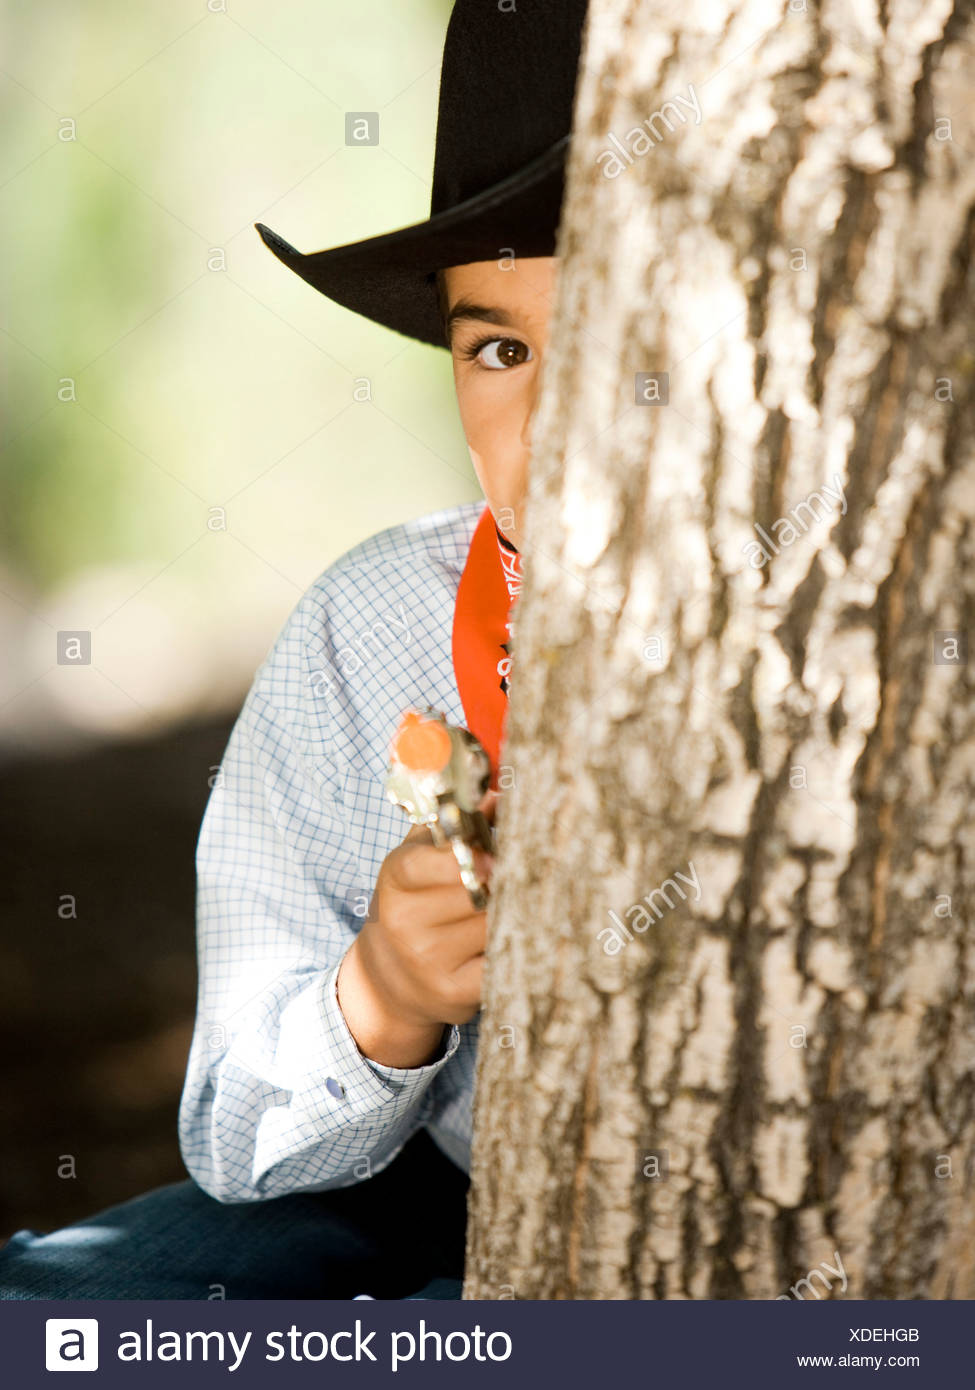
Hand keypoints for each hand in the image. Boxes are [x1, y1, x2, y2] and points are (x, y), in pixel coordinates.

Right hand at [336, 787, 497, 1067]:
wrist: (390, 978)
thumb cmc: (417, 902)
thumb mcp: (420, 856)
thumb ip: (455, 823)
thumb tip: (500, 791)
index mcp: (397, 879)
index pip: (431, 863)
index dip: (466, 856)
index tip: (493, 853)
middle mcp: (405, 922)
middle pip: (476, 895)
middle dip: (504, 882)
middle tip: (523, 874)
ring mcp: (427, 962)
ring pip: (495, 926)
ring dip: (514, 913)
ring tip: (518, 904)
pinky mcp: (453, 994)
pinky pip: (502, 963)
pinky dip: (515, 948)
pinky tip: (513, 939)